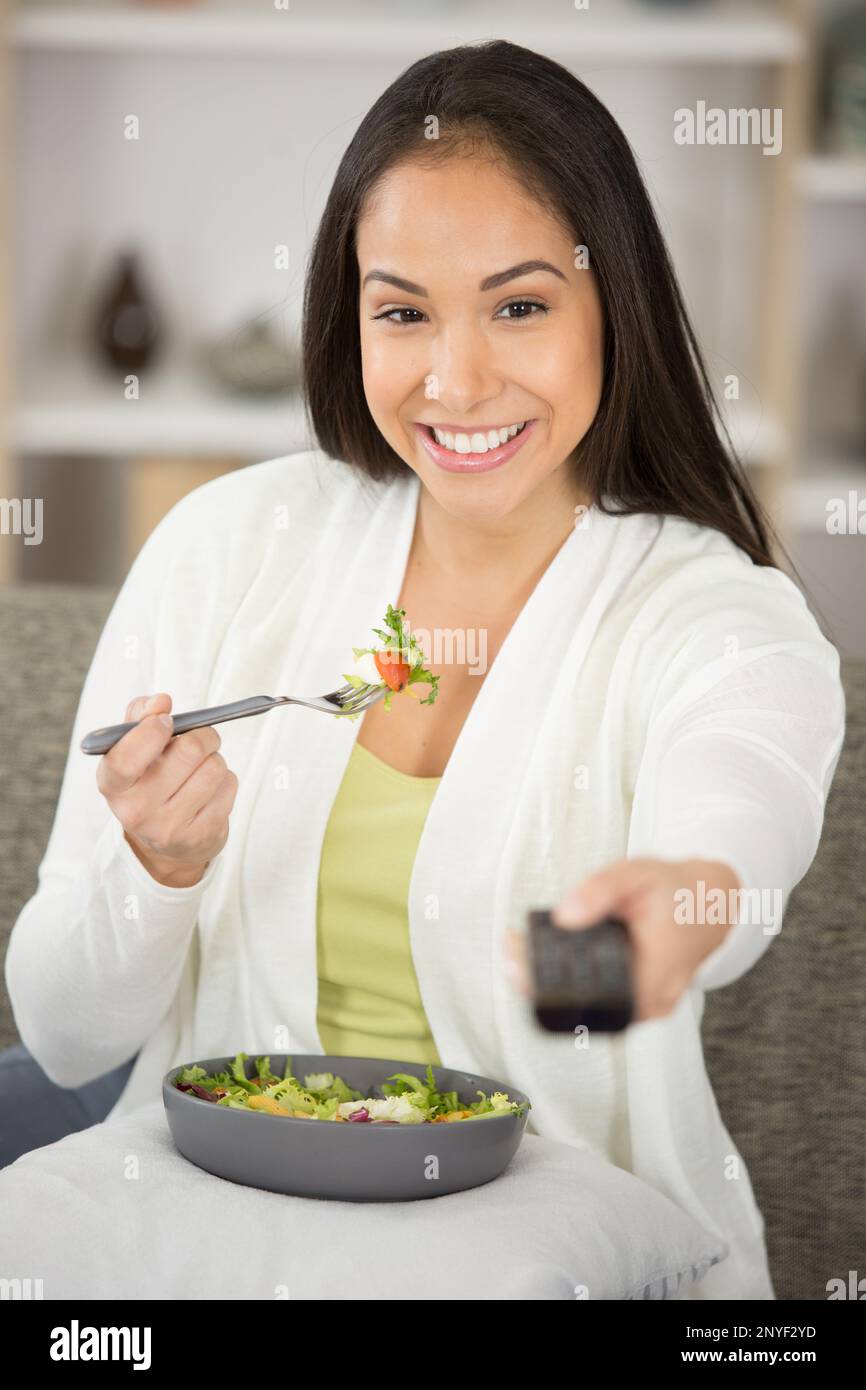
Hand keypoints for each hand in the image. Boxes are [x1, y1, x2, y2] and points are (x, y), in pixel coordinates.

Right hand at [95, 691, 238, 888]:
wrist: (165, 835)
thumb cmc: (149, 777)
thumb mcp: (132, 746)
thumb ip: (141, 715)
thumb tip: (161, 701)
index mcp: (111, 784)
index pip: (126, 757)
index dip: (151, 731)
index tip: (166, 721)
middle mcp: (136, 811)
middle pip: (188, 751)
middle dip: (201, 735)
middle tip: (199, 738)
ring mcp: (169, 828)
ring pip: (215, 767)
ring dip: (214, 758)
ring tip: (201, 767)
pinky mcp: (201, 836)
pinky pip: (229, 785)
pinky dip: (225, 779)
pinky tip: (208, 789)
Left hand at [504, 857, 740, 1022]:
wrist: (713, 902)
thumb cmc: (676, 888)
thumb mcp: (638, 872)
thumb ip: (601, 889)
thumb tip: (563, 917)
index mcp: (655, 972)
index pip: (590, 994)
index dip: (546, 983)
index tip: (515, 959)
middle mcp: (654, 1001)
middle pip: (585, 1007)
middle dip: (540, 984)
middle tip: (509, 952)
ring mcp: (651, 1008)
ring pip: (592, 1009)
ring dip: (554, 987)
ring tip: (520, 956)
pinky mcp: (645, 1004)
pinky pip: (604, 1003)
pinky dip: (576, 987)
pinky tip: (549, 966)